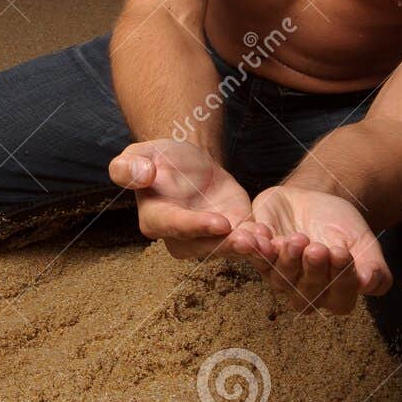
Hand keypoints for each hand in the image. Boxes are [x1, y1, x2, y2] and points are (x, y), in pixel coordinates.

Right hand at [108, 138, 252, 259]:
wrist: (190, 161)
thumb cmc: (160, 159)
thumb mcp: (140, 153)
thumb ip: (129, 166)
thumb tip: (141, 174)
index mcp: (155, 220)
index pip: (175, 226)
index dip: (197, 226)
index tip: (220, 222)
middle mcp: (181, 238)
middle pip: (205, 246)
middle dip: (227, 245)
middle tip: (249, 241)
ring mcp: (208, 239)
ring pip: (227, 249)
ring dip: (247, 248)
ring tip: (265, 241)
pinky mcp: (232, 233)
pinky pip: (245, 242)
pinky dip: (259, 242)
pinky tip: (273, 236)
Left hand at [230, 185, 391, 314]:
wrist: (316, 199)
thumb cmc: (342, 227)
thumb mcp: (363, 243)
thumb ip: (372, 266)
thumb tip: (368, 283)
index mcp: (336, 294)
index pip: (340, 297)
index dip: (341, 277)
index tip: (343, 253)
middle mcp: (306, 292)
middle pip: (307, 292)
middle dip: (312, 269)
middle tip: (316, 247)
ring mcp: (280, 277)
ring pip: (280, 278)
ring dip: (286, 261)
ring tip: (295, 239)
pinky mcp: (260, 257)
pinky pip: (255, 258)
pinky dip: (254, 249)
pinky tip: (257, 237)